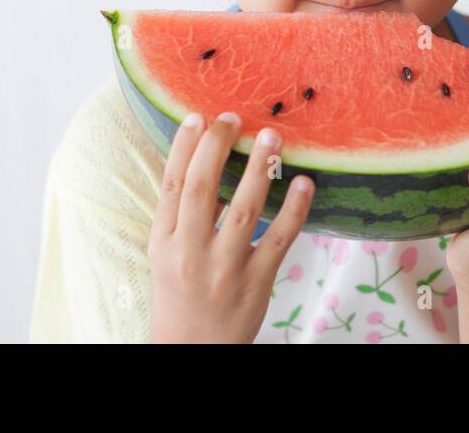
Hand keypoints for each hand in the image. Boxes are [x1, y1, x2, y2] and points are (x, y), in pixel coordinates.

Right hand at [147, 111, 315, 342]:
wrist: (192, 350)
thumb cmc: (181, 293)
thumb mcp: (166, 253)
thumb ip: (180, 213)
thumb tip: (202, 158)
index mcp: (164, 241)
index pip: (172, 185)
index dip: (184, 148)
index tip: (198, 116)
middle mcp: (190, 252)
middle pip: (202, 189)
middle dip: (217, 148)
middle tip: (234, 117)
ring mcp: (225, 268)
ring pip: (244, 209)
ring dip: (259, 168)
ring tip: (272, 137)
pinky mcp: (257, 282)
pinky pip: (279, 239)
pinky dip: (294, 210)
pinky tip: (304, 183)